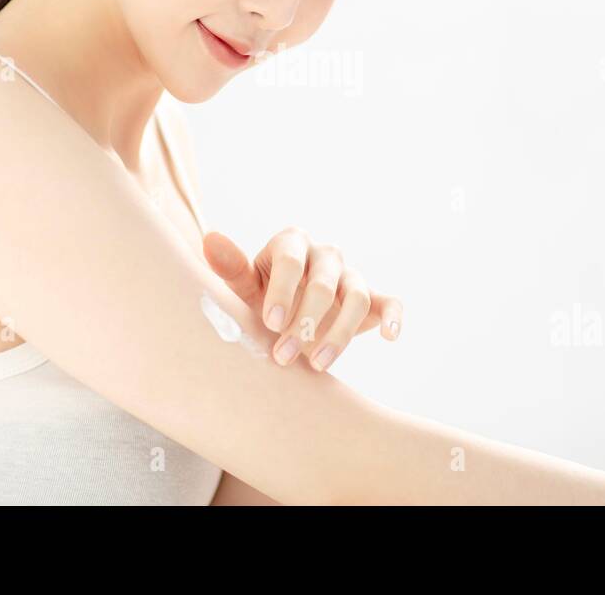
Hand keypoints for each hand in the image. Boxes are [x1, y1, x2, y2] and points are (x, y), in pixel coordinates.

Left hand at [202, 227, 402, 371]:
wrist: (286, 320)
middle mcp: (325, 255)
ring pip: (357, 297)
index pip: (292, 261)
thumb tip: (210, 240)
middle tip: (283, 356)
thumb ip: (231, 266)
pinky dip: (394, 318)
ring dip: (339, 333)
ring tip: (317, 365)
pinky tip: (390, 337)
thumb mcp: (244, 286)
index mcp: (292, 242)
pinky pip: (390, 303)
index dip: (283, 292)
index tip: (271, 324)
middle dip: (305, 322)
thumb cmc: (261, 298)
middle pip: (325, 283)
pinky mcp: (373, 298)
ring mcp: (351, 276)